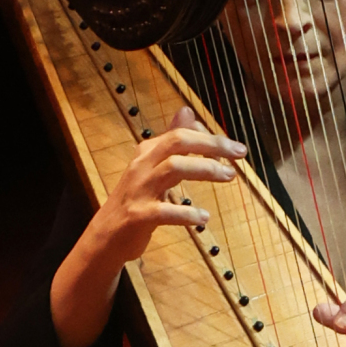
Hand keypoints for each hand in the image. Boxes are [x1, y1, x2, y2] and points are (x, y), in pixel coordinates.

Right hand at [51, 105, 244, 346]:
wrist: (106, 237)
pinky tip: (204, 217)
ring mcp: (138, 190)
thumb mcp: (152, 167)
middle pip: (178, 142)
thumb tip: (188, 110)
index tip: (234, 147)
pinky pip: (166, 211)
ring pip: (173, 168)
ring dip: (205, 169)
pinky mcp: (138, 216)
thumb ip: (171, 141)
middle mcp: (141, 165)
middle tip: (239, 154)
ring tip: (229, 176)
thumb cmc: (136, 200)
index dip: (211, 137)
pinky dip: (188, 213)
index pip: (182, 133)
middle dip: (212, 144)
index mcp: (147, 151)